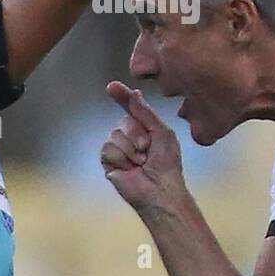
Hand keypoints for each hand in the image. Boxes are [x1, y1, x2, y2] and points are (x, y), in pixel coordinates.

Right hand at [101, 80, 186, 210]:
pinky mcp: (109, 162)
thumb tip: (134, 93)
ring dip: (131, 149)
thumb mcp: (161, 132)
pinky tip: (130, 169)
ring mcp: (118, 149)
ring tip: (141, 162)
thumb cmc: (167, 163)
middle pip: (123, 121)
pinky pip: (107, 149)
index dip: (121, 97)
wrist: (160, 188)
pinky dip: (121, 158)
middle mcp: (129, 136)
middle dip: (137, 134)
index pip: (130, 108)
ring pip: (114, 134)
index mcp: (144, 128)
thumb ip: (145, 112)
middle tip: (147, 150)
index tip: (112, 87)